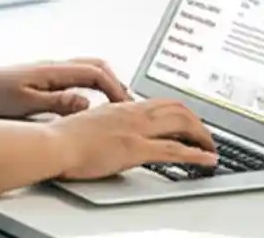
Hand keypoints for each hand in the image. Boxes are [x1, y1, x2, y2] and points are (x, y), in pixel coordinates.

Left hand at [0, 58, 131, 118]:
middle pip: (97, 65)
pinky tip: (91, 101)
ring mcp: (50, 70)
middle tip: (129, 105)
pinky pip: (77, 75)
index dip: (115, 89)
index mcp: (53, 70)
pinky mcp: (44, 77)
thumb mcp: (25, 103)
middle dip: (117, 83)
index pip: (96, 73)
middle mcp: (54, 66)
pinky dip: (93, 84)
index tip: (126, 106)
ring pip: (88, 68)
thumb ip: (57, 103)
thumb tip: (87, 103)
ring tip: (116, 104)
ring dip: (106, 83)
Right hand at [48, 98, 217, 179]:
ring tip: (211, 147)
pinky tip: (206, 159)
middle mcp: (132, 113)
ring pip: (181, 124)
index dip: (180, 112)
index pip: (160, 102)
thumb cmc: (62, 138)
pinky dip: (196, 154)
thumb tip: (111, 131)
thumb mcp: (89, 123)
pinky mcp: (134, 149)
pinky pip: (174, 150)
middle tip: (205, 135)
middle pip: (177, 109)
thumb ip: (105, 124)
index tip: (188, 122)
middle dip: (197, 122)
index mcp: (121, 107)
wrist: (52, 144)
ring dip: (202, 136)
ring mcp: (135, 130)